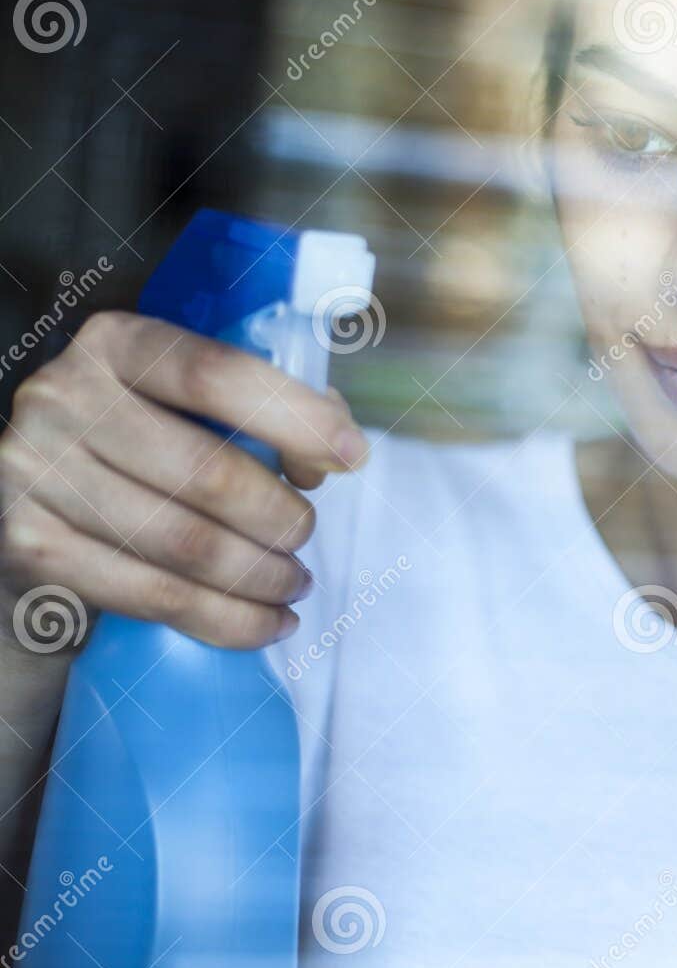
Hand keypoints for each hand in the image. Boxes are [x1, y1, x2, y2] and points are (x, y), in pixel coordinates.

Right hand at [0, 311, 367, 650]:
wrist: (34, 498)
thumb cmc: (140, 444)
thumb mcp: (185, 401)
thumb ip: (259, 407)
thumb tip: (334, 453)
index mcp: (116, 344)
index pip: (217, 375)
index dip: (297, 418)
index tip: (351, 456)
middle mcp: (64, 399)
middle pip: (208, 473)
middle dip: (281, 517)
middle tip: (306, 536)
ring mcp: (37, 474)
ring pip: (186, 545)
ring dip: (262, 576)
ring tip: (294, 583)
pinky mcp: (33, 547)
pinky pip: (154, 596)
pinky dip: (227, 619)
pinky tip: (265, 623)